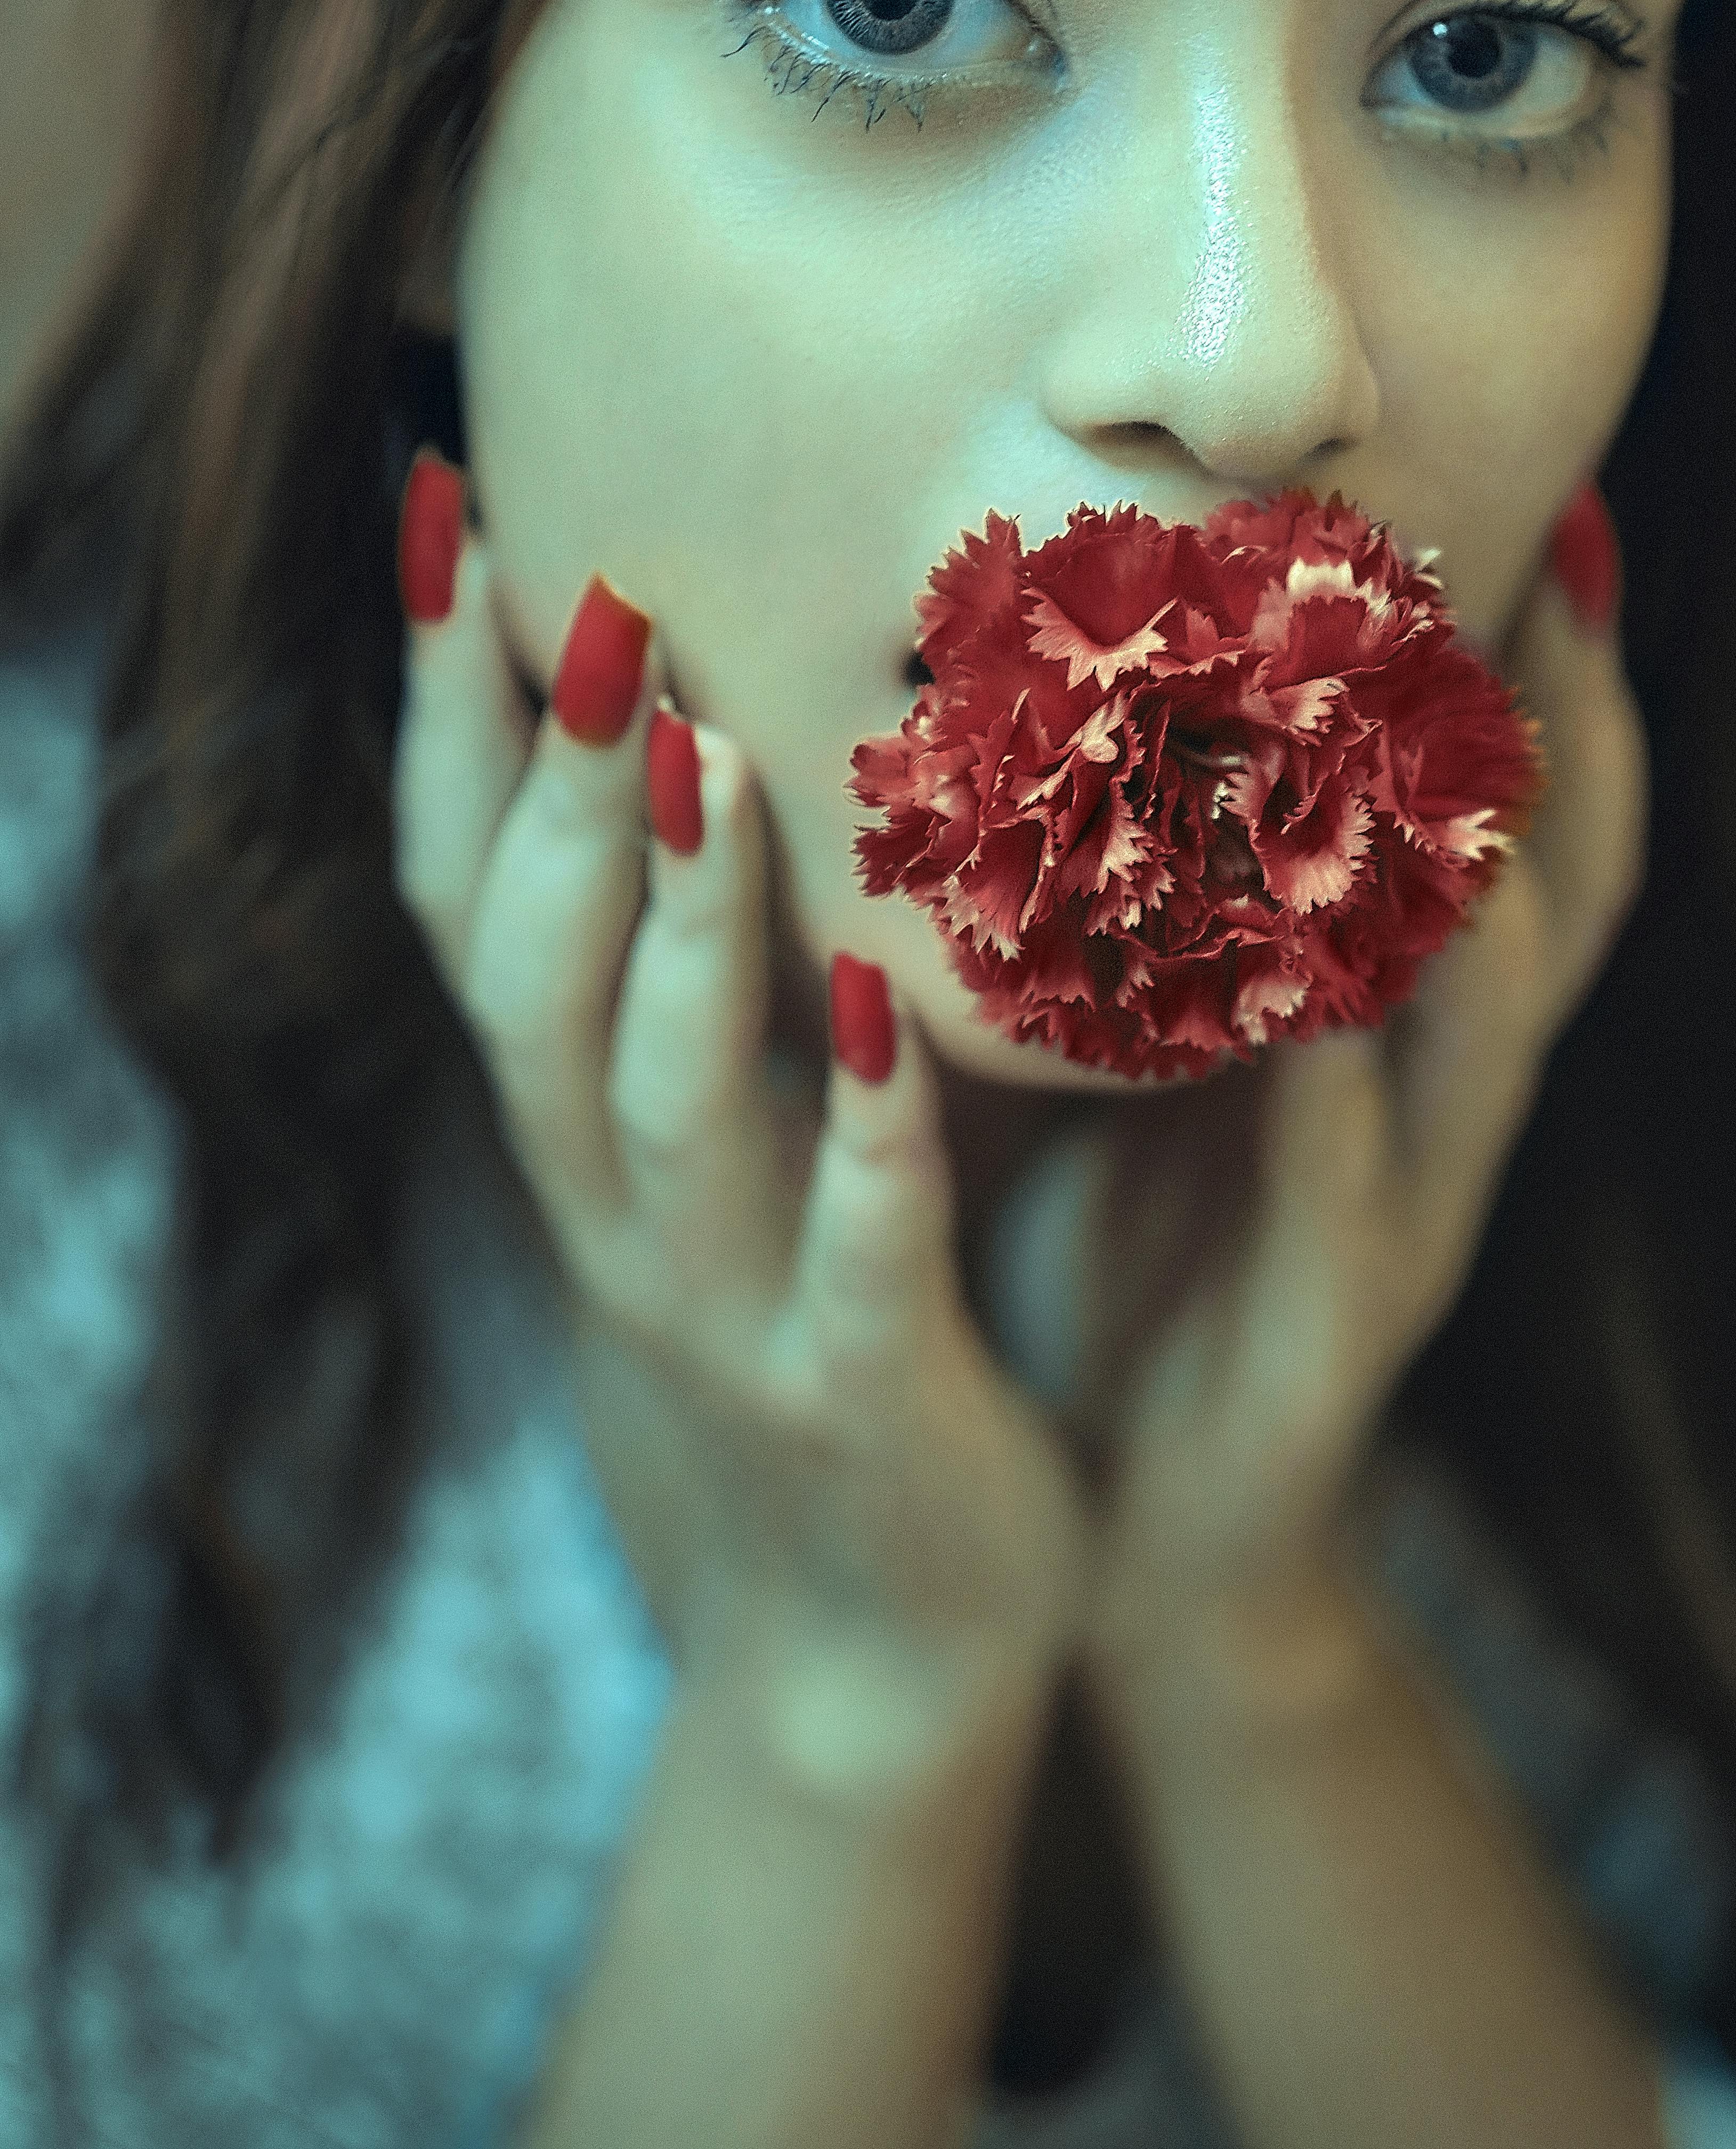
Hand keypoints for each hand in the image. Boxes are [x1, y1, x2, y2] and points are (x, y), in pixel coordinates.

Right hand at [390, 457, 1089, 1786]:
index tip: (443, 502)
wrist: (885, 1646)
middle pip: (526, 975)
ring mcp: (723, 1307)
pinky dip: (856, 1133)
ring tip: (703, 757)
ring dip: (676, 926)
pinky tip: (872, 1013)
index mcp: (587, 1124)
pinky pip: (847, 1255)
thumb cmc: (828, 1325)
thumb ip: (734, 957)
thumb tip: (755, 713)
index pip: (467, 893)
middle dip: (544, 782)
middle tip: (592, 583)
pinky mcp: (857, 1397)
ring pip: (661, 1101)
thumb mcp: (751, 1131)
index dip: (438, 712)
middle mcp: (614, 1207)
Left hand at [1073, 519, 1647, 1676]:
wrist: (1133, 1534)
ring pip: (1485, 1038)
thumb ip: (1163, 898)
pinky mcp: (1334, 1338)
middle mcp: (1435, 1108)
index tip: (1551, 495)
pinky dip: (1339, 1108)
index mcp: (1398, 1027)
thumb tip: (1087, 686)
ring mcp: (1404, 1221)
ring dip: (1481, 892)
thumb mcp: (1153, 1048)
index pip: (1505, 821)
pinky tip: (1323, 1019)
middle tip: (1561, 550)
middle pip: (1550, 893)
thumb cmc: (1130, 1253)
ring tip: (1472, 743)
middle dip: (1561, 726)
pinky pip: (1347, 1203)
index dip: (1542, 671)